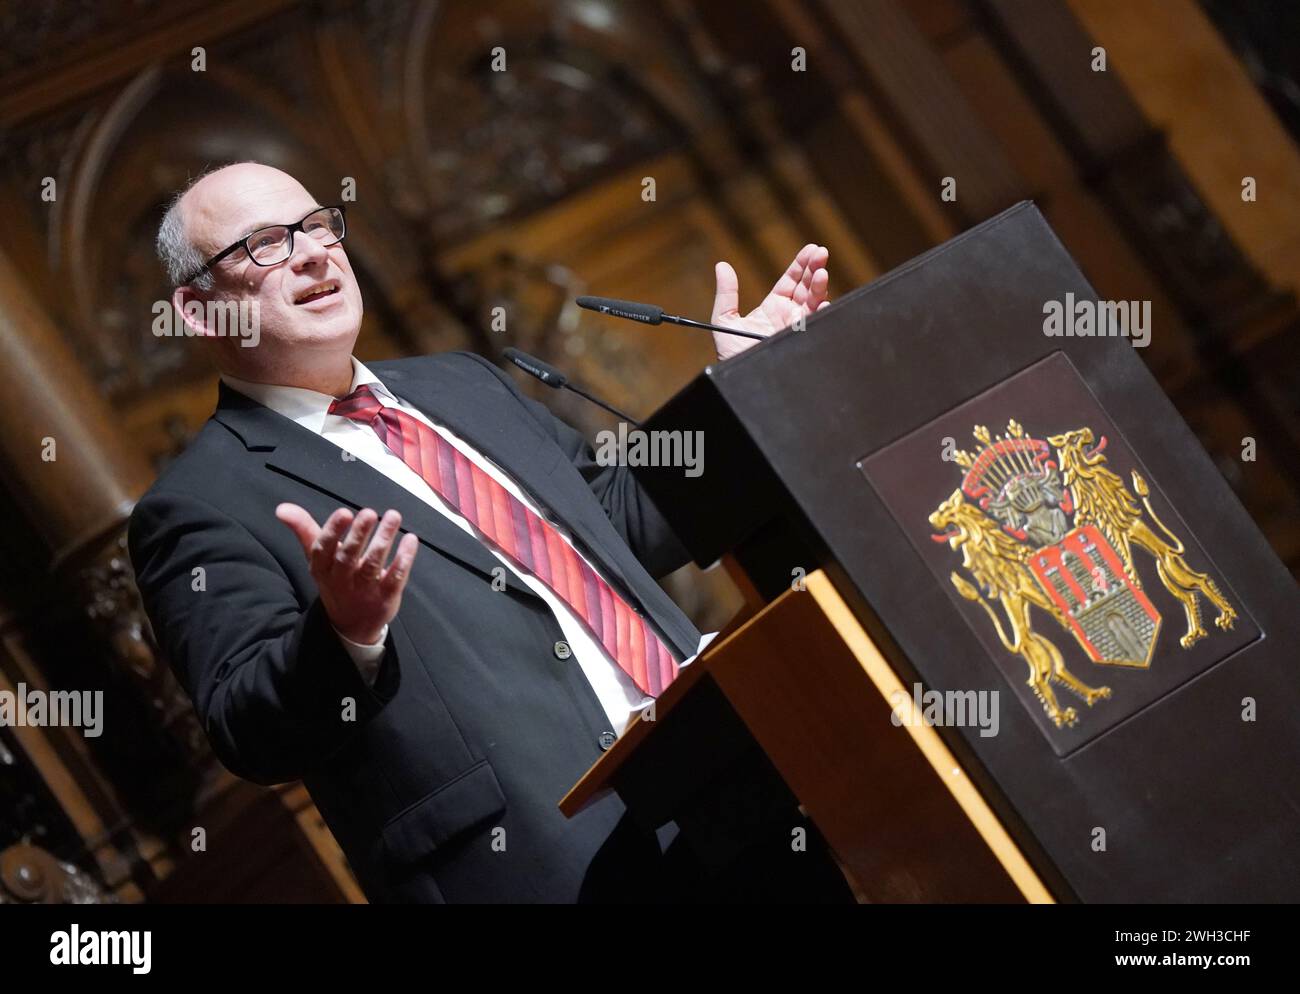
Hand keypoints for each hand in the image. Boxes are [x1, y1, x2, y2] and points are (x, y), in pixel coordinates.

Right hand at [275, 503, 418, 645]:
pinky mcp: (386, 597)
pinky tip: (410, 539)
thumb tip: (281, 508)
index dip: (332, 531)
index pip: (323, 550)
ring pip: (373, 565)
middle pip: (348, 557)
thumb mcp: (318, 558)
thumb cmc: (335, 579)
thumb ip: (304, 531)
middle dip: (358, 535)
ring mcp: (365, 590)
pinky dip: (404, 558)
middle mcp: (341, 580)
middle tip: (369, 513)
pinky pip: (396, 577)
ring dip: (383, 540)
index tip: (344, 512)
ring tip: (393, 516)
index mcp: (322, 569)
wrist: (351, 624)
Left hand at [710, 243, 829, 360]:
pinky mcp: (803, 340)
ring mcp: (798, 328)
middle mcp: (789, 316)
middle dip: (815, 268)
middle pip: (807, 286)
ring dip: (820, 286)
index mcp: (773, 308)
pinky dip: (822, 312)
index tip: (811, 249)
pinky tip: (824, 302)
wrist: (738, 380)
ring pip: (815, 302)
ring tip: (822, 272)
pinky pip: (817, 324)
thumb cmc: (732, 354)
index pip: (791, 281)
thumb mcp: (725, 321)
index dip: (801, 265)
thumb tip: (722, 266)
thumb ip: (726, 294)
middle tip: (821, 252)